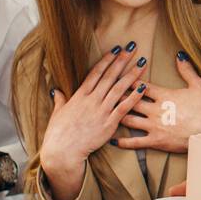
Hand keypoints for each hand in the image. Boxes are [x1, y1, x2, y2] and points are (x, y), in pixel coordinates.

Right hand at [39, 49, 146, 199]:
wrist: (63, 152)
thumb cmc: (58, 134)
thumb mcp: (57, 113)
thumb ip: (60, 100)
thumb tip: (57, 91)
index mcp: (79, 96)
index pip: (95, 73)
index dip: (107, 59)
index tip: (116, 48)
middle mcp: (91, 100)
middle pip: (110, 76)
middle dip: (122, 61)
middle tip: (133, 47)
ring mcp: (101, 111)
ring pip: (119, 88)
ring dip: (131, 75)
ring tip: (142, 64)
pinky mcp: (109, 123)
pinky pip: (124, 107)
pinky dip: (134, 96)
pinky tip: (143, 87)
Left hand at [115, 52, 200, 152]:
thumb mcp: (198, 85)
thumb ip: (186, 70)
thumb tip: (179, 54)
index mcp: (164, 95)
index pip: (141, 85)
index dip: (129, 80)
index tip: (119, 77)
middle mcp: (155, 110)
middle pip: (130, 101)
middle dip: (118, 97)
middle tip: (108, 94)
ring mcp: (154, 126)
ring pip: (129, 120)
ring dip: (117, 115)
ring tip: (107, 113)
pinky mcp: (155, 141)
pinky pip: (135, 142)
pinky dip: (123, 142)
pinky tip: (112, 140)